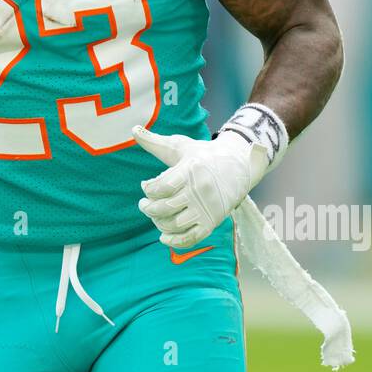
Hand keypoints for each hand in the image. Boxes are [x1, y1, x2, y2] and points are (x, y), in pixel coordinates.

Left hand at [133, 105, 286, 248]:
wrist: (238, 166)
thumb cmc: (202, 155)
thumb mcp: (180, 146)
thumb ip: (155, 142)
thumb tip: (133, 129)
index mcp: (191, 170)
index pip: (162, 186)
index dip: (148, 189)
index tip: (145, 186)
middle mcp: (200, 190)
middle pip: (165, 207)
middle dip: (148, 208)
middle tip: (144, 204)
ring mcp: (207, 208)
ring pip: (175, 224)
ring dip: (158, 223)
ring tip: (154, 215)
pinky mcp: (213, 221)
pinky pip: (192, 238)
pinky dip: (175, 242)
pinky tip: (163, 237)